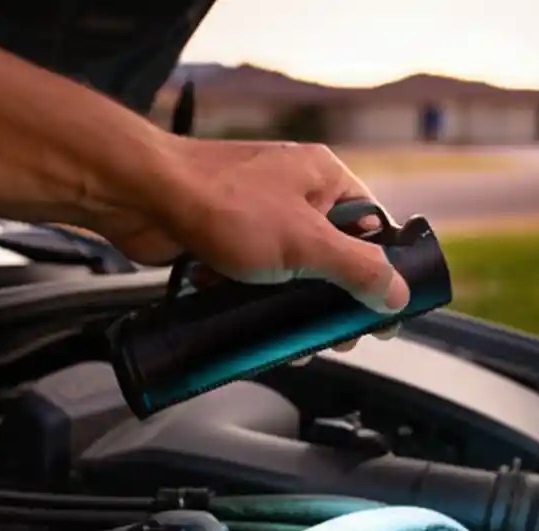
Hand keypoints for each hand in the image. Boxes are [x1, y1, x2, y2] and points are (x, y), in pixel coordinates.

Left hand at [82, 138, 411, 315]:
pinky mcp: (225, 239)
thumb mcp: (306, 244)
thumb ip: (357, 270)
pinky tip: (259, 332)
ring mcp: (257, 214)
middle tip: (338, 337)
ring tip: (299, 345)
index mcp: (323, 177)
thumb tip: (397, 293)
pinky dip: (259, 304)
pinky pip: (255, 278)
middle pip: (334, 254)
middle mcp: (293, 191)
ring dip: (296, 309)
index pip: (372, 226)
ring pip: (293, 271)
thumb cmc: (220, 203)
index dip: (381, 269)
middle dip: (336, 301)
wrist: (141, 196)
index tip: (384, 310)